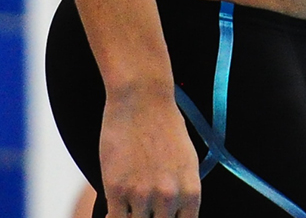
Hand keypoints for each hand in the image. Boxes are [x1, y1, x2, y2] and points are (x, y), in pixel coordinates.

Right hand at [99, 86, 201, 217]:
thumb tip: (176, 213)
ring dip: (133, 217)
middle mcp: (169, 197)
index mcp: (191, 192)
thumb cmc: (165, 125)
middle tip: (144, 212)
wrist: (141, 99)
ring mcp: (142, 195)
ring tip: (129, 208)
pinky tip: (114, 213)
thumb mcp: (187, 162)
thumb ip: (183, 191)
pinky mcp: (117, 190)